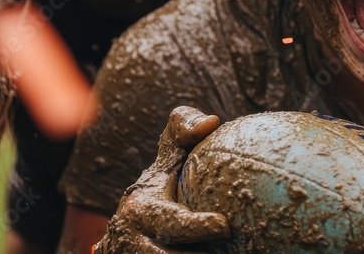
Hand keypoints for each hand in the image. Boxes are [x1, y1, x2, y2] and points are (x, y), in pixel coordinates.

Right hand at [94, 106, 230, 253]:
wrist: (133, 229)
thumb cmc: (163, 182)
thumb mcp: (167, 154)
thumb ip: (183, 129)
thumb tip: (211, 122)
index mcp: (139, 210)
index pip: (170, 223)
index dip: (197, 227)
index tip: (225, 225)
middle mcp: (132, 242)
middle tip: (231, 249)